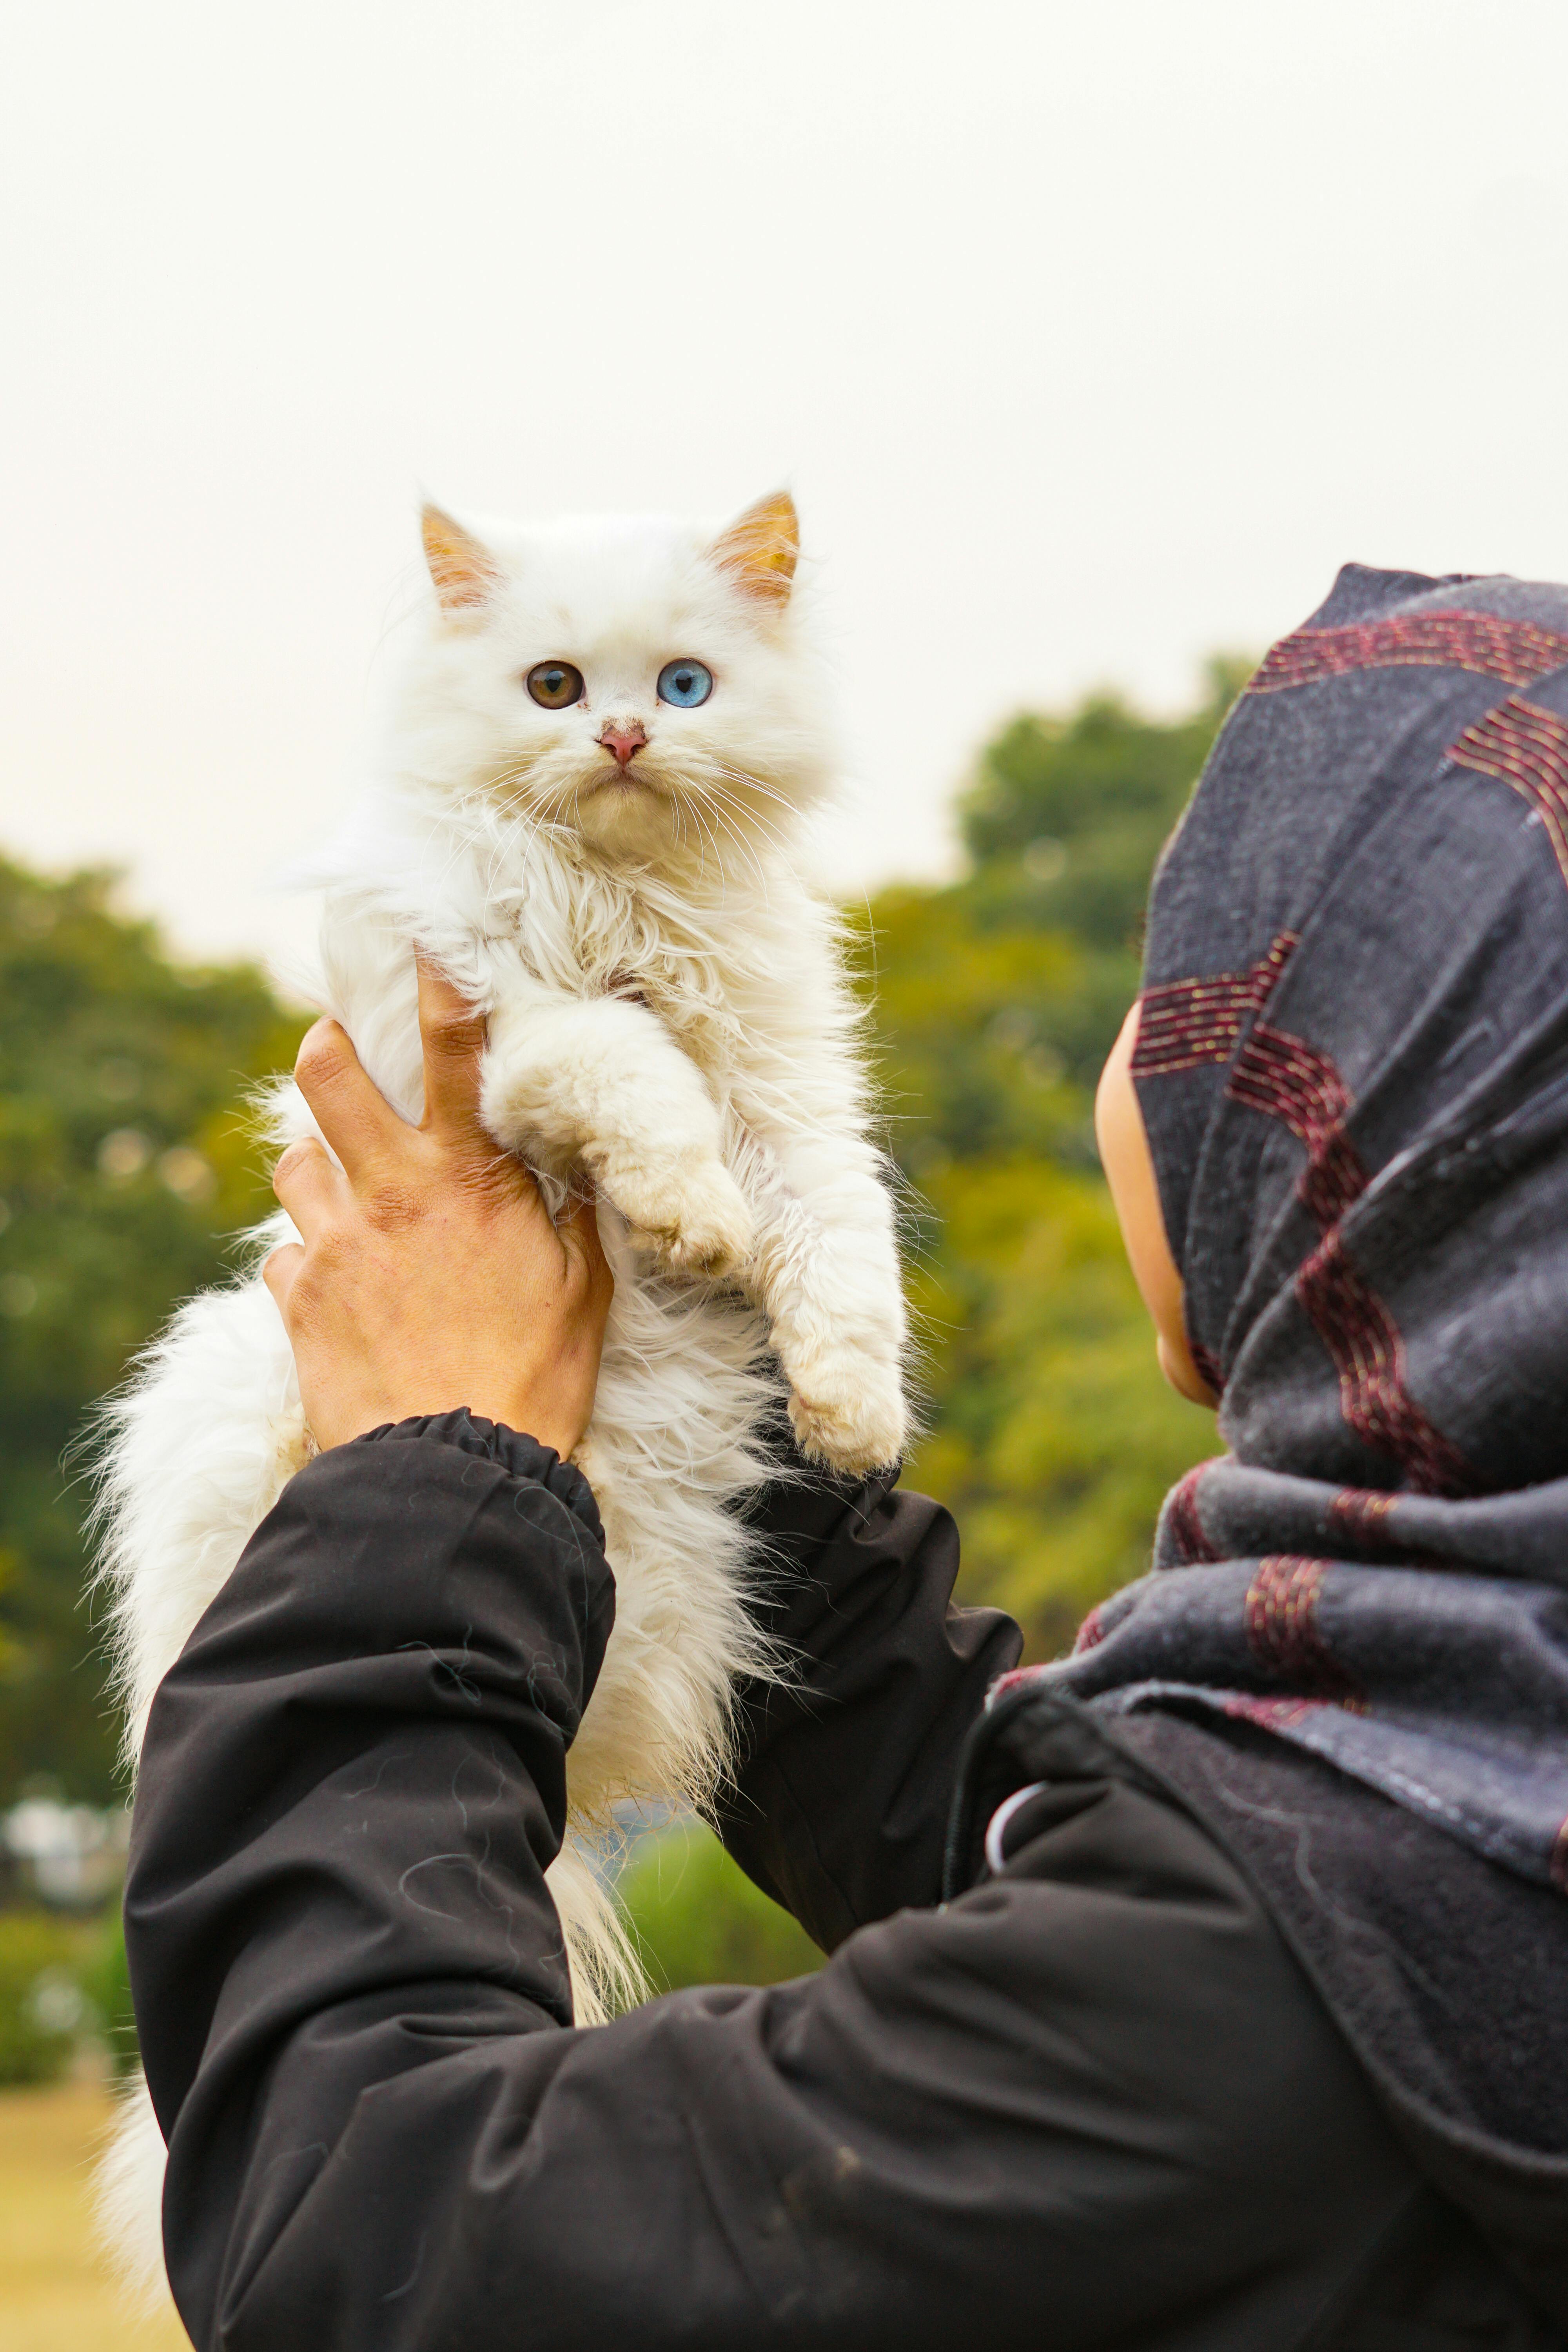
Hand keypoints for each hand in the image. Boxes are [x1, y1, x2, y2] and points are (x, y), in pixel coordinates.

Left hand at [263, 962, 612, 1455]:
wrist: (453, 1468)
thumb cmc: (534, 1379)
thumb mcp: (582, 1287)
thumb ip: (570, 1213)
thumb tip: (573, 1163)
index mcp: (467, 1177)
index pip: (452, 1048)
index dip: (436, 982)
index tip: (426, 940)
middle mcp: (390, 1193)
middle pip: (323, 1073)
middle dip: (325, 1046)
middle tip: (338, 1049)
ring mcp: (333, 1243)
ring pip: (293, 1164)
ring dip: (317, 1168)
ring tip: (345, 1193)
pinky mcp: (295, 1299)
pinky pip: (283, 1257)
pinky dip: (306, 1262)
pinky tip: (337, 1290)